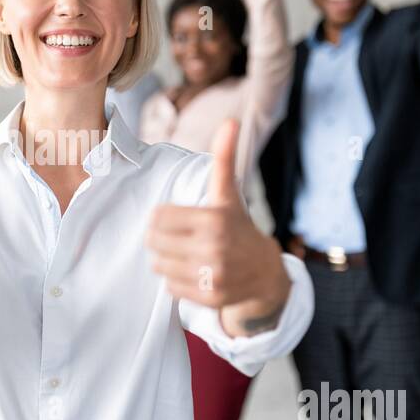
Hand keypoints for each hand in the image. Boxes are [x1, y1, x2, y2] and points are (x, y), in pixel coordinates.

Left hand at [146, 119, 290, 336]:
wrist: (265, 275)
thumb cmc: (239, 228)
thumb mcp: (229, 195)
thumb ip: (224, 159)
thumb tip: (230, 122)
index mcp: (214, 220)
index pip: (158, 218)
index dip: (162, 217)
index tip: (176, 218)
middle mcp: (213, 249)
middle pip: (154, 242)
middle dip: (161, 239)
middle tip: (177, 238)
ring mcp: (211, 276)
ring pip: (158, 265)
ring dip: (166, 260)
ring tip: (185, 254)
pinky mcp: (208, 297)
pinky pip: (169, 287)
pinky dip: (176, 280)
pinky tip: (193, 272)